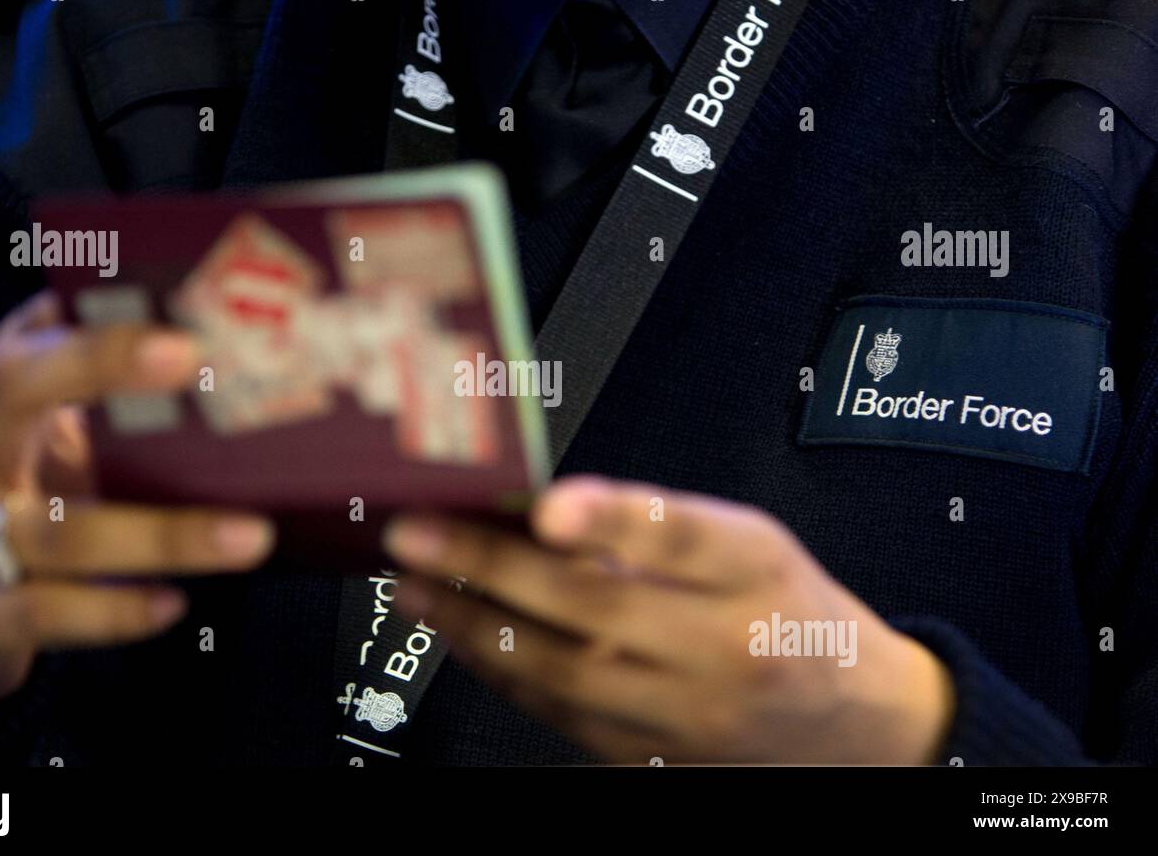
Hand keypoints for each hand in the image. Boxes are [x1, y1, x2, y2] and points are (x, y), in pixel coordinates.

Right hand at [0, 293, 275, 739]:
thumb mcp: (19, 428)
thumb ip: (71, 365)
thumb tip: (171, 298)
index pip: (28, 346)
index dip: (99, 336)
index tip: (182, 332)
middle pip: (14, 396)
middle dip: (99, 367)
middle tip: (196, 362)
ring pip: (58, 532)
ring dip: (163, 535)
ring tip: (251, 536)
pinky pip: (47, 614)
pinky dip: (115, 612)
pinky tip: (173, 604)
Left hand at [383, 476, 954, 763]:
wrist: (851, 720)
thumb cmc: (788, 611)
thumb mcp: (750, 542)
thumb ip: (654, 526)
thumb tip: (539, 510)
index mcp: (757, 570)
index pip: (682, 537)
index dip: (611, 519)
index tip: (547, 507)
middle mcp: (727, 646)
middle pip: (598, 608)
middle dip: (489, 567)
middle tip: (415, 535)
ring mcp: (689, 713)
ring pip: (564, 671)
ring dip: (472, 625)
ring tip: (412, 586)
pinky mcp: (657, 755)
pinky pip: (562, 713)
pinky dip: (502, 671)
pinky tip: (460, 637)